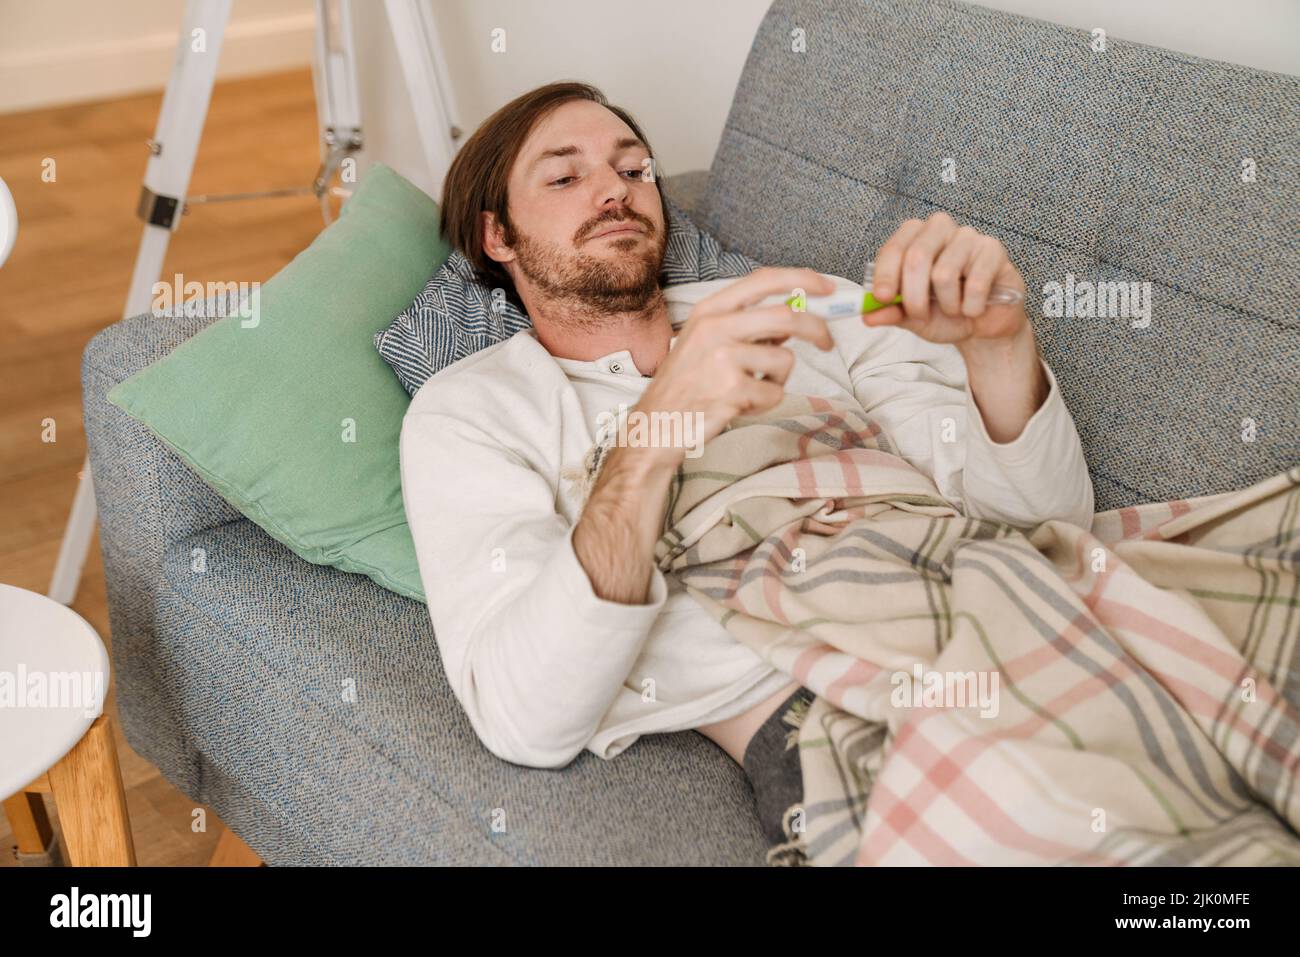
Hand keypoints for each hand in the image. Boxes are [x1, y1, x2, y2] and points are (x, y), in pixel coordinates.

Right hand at [632, 266, 834, 470]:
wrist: (655, 426)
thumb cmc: (685, 386)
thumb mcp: (706, 344)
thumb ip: (745, 327)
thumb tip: (791, 319)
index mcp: (708, 311)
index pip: (762, 281)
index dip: (801, 280)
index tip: (827, 288)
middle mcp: (714, 328)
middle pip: (786, 317)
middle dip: (817, 329)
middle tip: (827, 343)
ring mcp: (722, 359)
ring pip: (784, 361)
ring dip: (777, 380)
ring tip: (749, 390)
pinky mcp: (731, 390)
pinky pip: (774, 393)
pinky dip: (764, 404)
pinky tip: (739, 406)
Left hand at [864, 212, 1028, 353]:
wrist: (983, 324)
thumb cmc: (945, 313)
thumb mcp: (913, 318)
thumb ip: (891, 313)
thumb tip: (867, 314)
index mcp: (914, 237)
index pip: (894, 249)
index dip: (885, 275)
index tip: (883, 298)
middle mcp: (939, 229)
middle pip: (917, 257)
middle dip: (914, 297)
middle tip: (920, 316)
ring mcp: (968, 236)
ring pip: (944, 274)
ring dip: (947, 305)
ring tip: (954, 310)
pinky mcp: (993, 250)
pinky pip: (975, 283)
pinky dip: (971, 306)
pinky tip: (974, 308)